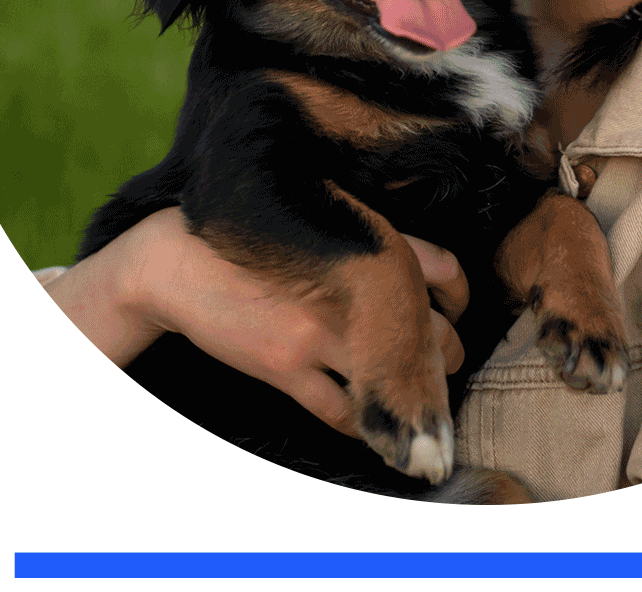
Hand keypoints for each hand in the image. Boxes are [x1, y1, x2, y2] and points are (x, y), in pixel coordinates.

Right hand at [45, 208, 468, 439]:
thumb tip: (430, 273)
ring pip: (395, 378)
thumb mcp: (322, 219)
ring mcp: (321, 329)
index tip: (459, 308)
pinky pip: (343, 411)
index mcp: (366, 241)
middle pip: (431, 333)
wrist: (180, 259)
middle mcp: (353, 286)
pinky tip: (369, 422)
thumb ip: (375, 239)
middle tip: (449, 361)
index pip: (445, 269)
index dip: (461, 295)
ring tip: (420, 402)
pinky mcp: (287, 366)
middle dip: (448, 354)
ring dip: (416, 397)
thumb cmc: (257, 237)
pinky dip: (363, 423)